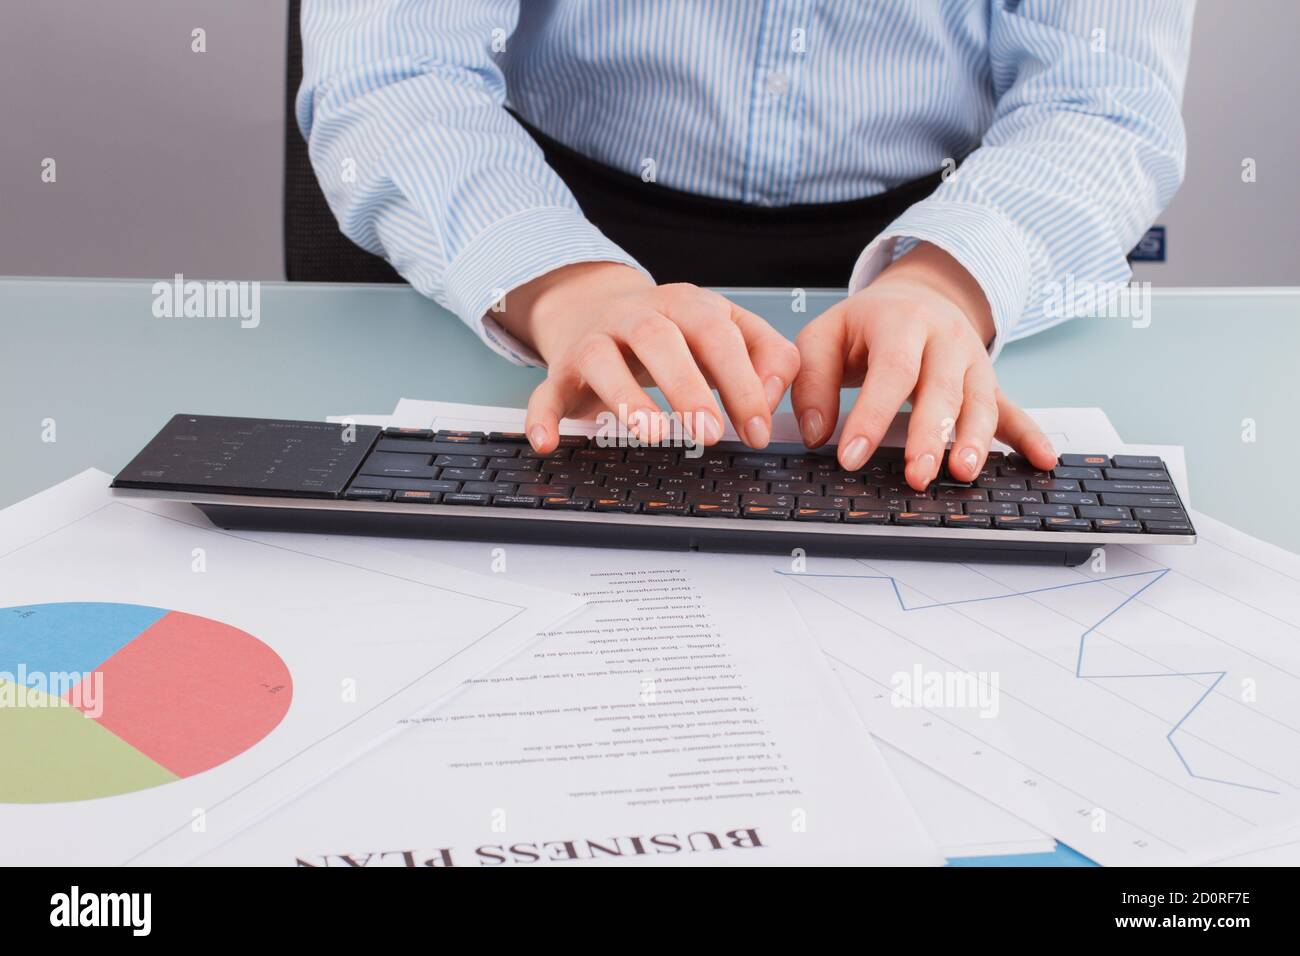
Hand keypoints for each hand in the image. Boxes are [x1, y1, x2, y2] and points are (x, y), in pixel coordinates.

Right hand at [494, 262, 799, 454]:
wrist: (597, 307)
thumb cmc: (676, 333)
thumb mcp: (727, 333)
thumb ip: (767, 356)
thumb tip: (773, 396)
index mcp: (687, 304)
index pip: (719, 335)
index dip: (741, 383)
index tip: (757, 430)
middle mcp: (637, 316)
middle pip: (660, 339)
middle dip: (687, 387)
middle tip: (710, 434)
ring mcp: (594, 340)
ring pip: (603, 360)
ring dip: (627, 398)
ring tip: (652, 435)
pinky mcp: (561, 370)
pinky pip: (545, 390)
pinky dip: (542, 416)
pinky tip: (548, 442)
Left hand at [792, 242, 1056, 491]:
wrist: (918, 295)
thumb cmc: (866, 325)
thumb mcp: (826, 335)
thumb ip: (812, 381)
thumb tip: (816, 433)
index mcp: (901, 322)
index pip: (891, 371)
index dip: (871, 416)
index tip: (850, 457)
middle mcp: (945, 338)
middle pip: (942, 389)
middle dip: (930, 436)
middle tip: (916, 476)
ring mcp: (973, 361)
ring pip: (979, 402)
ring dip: (974, 440)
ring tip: (962, 473)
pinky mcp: (989, 382)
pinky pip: (1013, 410)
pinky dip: (1029, 437)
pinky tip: (1043, 460)